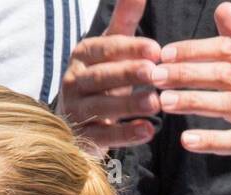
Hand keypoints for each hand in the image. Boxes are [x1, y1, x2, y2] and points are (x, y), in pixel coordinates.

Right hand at [60, 0, 161, 153]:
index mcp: (82, 56)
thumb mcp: (112, 47)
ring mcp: (75, 111)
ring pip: (101, 107)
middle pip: (101, 77)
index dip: (130, 49)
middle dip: (128, 74)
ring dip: (128, 105)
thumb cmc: (104, 78)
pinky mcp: (81, 137)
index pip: (106, 49)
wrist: (79, 119)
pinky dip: (125, 135)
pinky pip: (103, 136)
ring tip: (155, 103)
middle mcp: (73, 82)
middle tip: (155, 73)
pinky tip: (148, 131)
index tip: (157, 50)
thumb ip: (125, 20)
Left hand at [152, 2, 230, 194]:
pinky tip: (186, 140)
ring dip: (195, 102)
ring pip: (230, 105)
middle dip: (189, 73)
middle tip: (156, 75)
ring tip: (165, 102)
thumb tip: (222, 7)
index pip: (228, 50)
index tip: (164, 53)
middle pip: (226, 74)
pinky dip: (211, 140)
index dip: (195, 50)